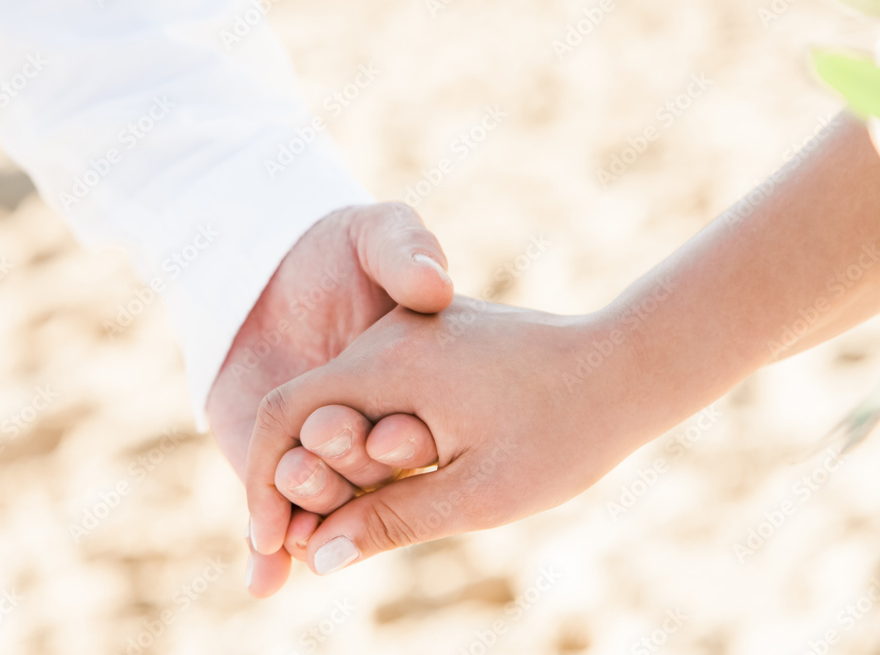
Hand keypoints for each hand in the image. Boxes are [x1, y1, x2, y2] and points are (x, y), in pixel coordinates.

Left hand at [205, 202, 453, 595]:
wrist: (263, 254)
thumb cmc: (334, 239)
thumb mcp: (376, 232)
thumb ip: (407, 248)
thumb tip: (435, 286)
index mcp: (405, 386)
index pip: (409, 430)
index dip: (401, 442)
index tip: (392, 443)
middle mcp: (368, 424)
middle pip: (365, 472)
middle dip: (344, 478)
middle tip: (315, 465)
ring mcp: (322, 447)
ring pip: (322, 498)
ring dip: (306, 514)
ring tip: (286, 516)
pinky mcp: (271, 457)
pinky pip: (276, 508)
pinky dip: (268, 548)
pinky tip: (264, 576)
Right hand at [247, 296, 665, 578]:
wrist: (627, 365)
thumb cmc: (564, 431)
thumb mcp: (478, 492)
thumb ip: (391, 521)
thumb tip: (320, 560)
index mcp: (387, 362)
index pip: (282, 415)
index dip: (265, 483)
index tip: (271, 545)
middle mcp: (387, 335)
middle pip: (310, 411)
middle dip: (304, 481)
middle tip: (314, 548)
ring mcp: (410, 333)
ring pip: (344, 403)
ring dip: (340, 464)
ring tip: (354, 526)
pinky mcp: (431, 341)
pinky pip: (378, 393)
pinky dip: (370, 440)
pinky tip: (392, 484)